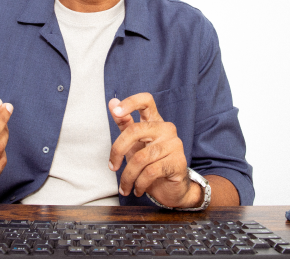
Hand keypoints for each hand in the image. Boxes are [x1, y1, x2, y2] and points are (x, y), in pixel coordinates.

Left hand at [107, 93, 201, 208]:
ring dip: (128, 176)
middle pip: (135, 131)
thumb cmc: (151, 163)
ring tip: (125, 186)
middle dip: (118, 151)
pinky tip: (137, 189)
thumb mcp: (134, 144)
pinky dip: (139, 184)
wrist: (171, 188)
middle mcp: (166, 129)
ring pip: (141, 158)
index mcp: (155, 121)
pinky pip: (150, 172)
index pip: (146, 101)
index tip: (115, 111)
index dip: (130, 103)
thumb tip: (112, 102)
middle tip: (112, 167)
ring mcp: (174, 145)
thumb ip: (125, 124)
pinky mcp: (177, 162)